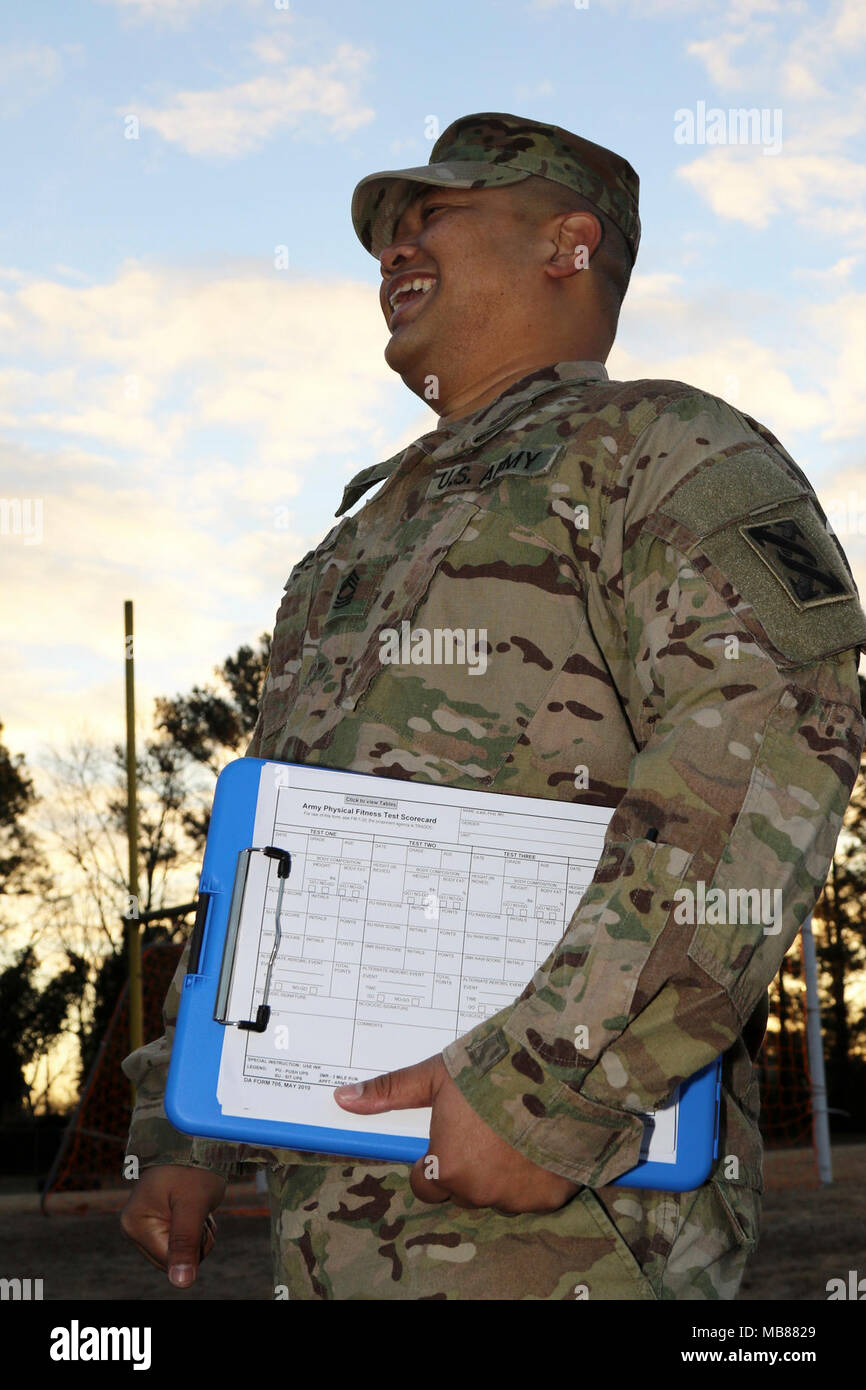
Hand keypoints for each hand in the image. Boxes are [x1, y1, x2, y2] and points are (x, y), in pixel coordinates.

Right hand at [120, 1163, 225, 1287]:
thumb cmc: (193, 1167)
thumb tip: (181, 1283)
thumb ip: (185, 1243)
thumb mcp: (193, 1205)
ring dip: (197, 1233)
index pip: (169, 1261)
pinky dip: (194, 1227)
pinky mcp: (156, 1220)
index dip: (192, 1246)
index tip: (199, 1217)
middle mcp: (134, 1227)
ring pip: (179, 1251)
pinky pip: (180, 1239)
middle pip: (172, 1259)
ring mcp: (144, 1224)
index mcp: (135, 1224)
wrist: (194, 1140)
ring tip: (197, 1205)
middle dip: (194, 1240)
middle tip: (199, 1210)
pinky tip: (194, 1206)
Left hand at [334, 1053, 577, 1213]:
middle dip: (471, 1165)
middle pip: (464, 1190)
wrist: (560, 1071)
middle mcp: (478, 1192)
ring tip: (517, 1131)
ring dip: (503, 1173)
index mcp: (445, 1167)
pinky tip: (541, 1142)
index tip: (452, 1136)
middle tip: (488, 1127)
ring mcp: (516, 1199)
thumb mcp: (436, 1075)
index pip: (426, 1185)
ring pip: (499, 1194)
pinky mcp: (550, 1198)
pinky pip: (535, 1194)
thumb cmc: (492, 1070)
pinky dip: (536, 1175)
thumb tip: (342, 1098)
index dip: (436, 1159)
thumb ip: (390, 1092)